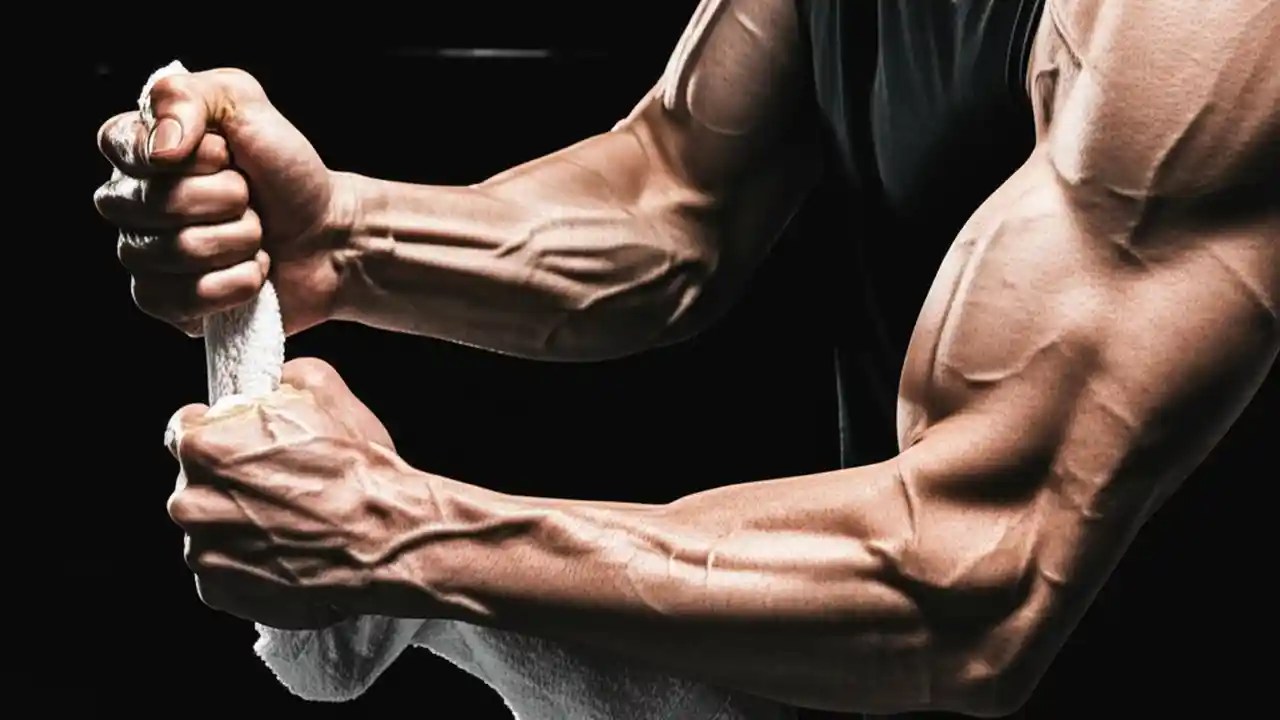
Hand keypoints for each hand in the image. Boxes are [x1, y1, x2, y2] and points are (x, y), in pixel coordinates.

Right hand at [94, 68, 350, 335]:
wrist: (330, 234)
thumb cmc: (286, 171)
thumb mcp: (244, 104)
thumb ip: (188, 95)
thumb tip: (161, 148)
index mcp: (139, 150)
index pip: (124, 148)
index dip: (190, 156)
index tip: (229, 155)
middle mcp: (130, 203)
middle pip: (155, 204)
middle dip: (226, 199)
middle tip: (251, 198)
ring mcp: (144, 256)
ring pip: (177, 252)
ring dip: (239, 240)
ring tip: (257, 234)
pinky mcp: (167, 303)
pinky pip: (183, 298)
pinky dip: (236, 283)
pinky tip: (254, 270)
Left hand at [165, 359, 405, 629]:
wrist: (387, 540)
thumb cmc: (356, 471)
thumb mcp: (324, 389)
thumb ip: (282, 380)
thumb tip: (276, 383)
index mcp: (204, 448)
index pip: (183, 427)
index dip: (217, 429)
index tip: (239, 439)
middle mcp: (191, 503)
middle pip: (195, 482)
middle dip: (230, 480)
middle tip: (279, 483)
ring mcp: (203, 553)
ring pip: (209, 527)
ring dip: (238, 522)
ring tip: (289, 521)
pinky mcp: (221, 592)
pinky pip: (222, 570)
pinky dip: (247, 562)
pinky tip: (286, 551)